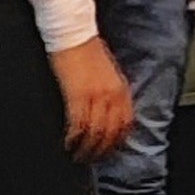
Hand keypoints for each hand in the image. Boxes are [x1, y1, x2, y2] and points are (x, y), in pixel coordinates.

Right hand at [50, 37, 135, 162]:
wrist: (74, 34)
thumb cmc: (88, 51)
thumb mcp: (108, 73)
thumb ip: (112, 92)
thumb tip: (109, 113)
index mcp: (121, 89)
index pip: (126, 124)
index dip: (117, 141)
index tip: (109, 151)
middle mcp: (112, 95)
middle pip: (111, 133)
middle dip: (101, 151)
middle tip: (91, 160)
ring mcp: (95, 96)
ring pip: (94, 133)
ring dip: (86, 149)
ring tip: (77, 156)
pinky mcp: (77, 96)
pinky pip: (78, 125)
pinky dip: (73, 138)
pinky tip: (68, 144)